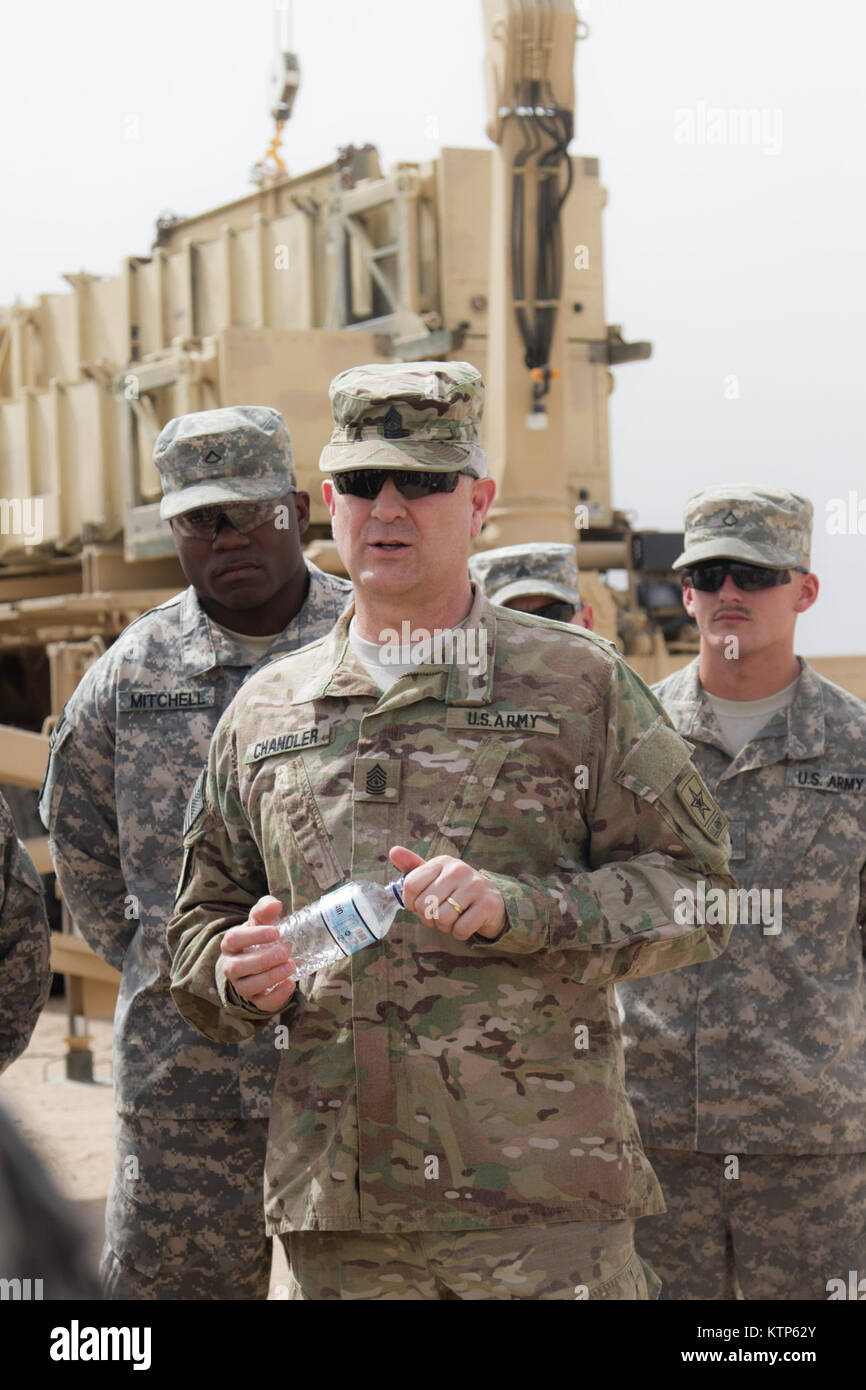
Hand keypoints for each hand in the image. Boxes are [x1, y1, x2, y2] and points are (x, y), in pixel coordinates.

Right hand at [221, 896, 296, 1010]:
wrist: (259, 960)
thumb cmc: (258, 938)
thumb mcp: (260, 921)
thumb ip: (265, 909)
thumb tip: (275, 904)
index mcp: (230, 945)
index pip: (234, 939)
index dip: (253, 936)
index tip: (276, 932)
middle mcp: (231, 967)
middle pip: (238, 967)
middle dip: (263, 960)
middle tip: (285, 951)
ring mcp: (242, 985)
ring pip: (248, 987)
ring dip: (271, 977)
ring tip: (291, 966)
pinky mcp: (255, 999)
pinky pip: (262, 1003)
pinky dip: (276, 996)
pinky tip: (290, 984)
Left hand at [389, 847, 505, 941]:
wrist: (493, 899)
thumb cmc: (456, 890)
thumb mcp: (435, 876)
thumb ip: (413, 867)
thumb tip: (393, 851)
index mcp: (442, 862)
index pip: (410, 885)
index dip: (410, 903)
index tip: (419, 906)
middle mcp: (458, 870)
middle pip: (424, 904)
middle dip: (428, 918)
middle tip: (438, 915)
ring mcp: (475, 886)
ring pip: (442, 918)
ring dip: (444, 926)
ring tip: (452, 919)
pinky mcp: (487, 905)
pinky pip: (460, 929)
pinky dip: (459, 933)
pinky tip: (465, 924)